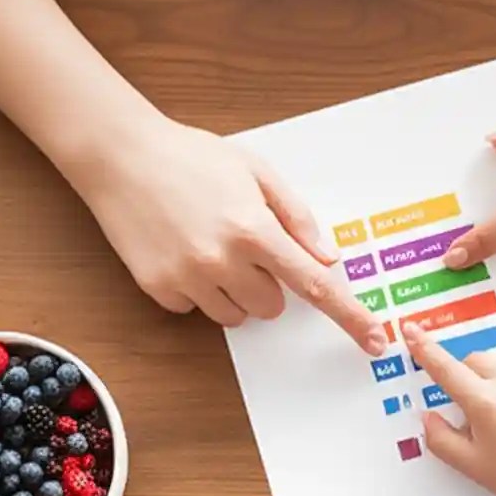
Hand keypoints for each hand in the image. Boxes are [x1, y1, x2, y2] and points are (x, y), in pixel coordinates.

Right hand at [70, 117, 387, 355]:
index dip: (349, 315)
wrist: (120, 155)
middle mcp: (222, 258)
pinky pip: (198, 310)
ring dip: (236, 291)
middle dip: (269, 284)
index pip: (313, 284)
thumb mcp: (256, 172)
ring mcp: (187, 277)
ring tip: (211, 245)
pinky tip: (183, 251)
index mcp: (253, 227)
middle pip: (273, 307)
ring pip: (237, 315)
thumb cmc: (192, 157)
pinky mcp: (159, 288)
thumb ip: (297, 217)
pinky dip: (198, 290)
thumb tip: (327, 258)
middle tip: (246, 247)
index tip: (375, 340)